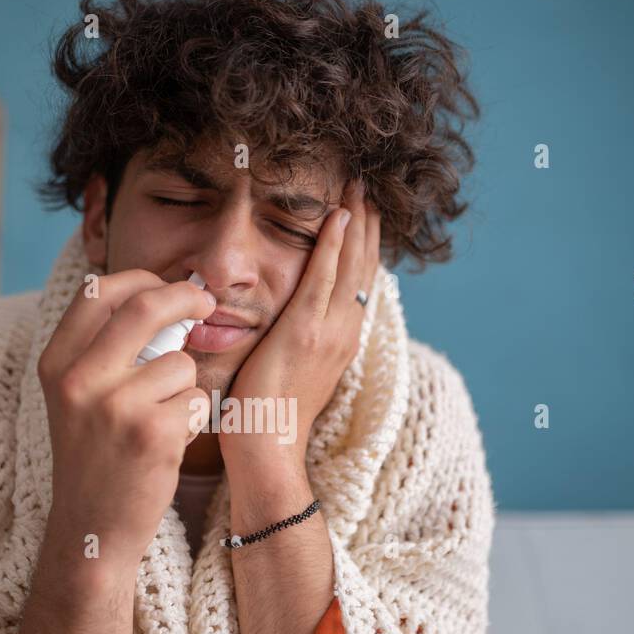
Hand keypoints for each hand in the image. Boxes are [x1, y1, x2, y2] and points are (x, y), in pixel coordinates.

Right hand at [36, 269, 215, 576]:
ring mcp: (115, 406)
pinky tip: (167, 447)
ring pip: (181, 364)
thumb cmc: (94, 458)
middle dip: (186, 299)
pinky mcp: (151, 434)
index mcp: (56, 362)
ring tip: (160, 423)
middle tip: (207, 305)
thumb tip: (161, 295)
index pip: (98, 289)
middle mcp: (79, 379)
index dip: (141, 279)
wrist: (90, 530)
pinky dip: (192, 421)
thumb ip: (103, 349)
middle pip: (145, 305)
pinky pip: (195, 401)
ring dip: (185, 390)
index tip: (169, 288)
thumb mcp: (77, 397)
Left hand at [220, 178, 380, 477]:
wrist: (268, 448)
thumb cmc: (268, 417)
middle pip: (363, 266)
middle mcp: (345, 332)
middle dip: (366, 224)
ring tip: (357, 187)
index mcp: (342, 342)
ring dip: (355, 221)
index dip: (364, 245)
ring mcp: (329, 331)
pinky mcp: (305, 330)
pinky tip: (336, 215)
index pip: (359, 283)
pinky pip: (323, 276)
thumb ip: (296, 343)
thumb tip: (287, 325)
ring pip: (351, 264)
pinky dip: (332, 243)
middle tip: (366, 185)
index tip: (363, 212)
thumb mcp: (292, 372)